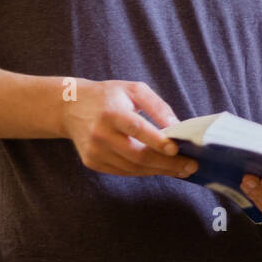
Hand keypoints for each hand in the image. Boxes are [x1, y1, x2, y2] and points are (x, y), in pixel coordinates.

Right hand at [62, 79, 196, 177]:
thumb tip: (178, 126)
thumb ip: (157, 106)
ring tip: (182, 169)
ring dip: (159, 170)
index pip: (136, 129)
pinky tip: (160, 168)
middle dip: (167, 164)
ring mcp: (94, 151)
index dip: (157, 141)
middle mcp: (100, 134)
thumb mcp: (134, 90)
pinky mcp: (92, 162)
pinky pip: (123, 171)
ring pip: (132, 168)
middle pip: (137, 155)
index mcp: (111, 112)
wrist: (70, 107)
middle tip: (191, 166)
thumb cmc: (108, 96)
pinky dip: (144, 171)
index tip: (176, 149)